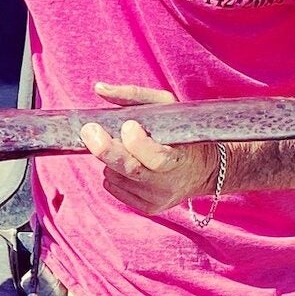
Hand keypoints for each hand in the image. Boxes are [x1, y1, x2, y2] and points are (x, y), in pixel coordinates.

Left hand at [78, 82, 216, 214]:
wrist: (205, 169)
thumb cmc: (183, 131)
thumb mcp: (167, 107)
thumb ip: (133, 95)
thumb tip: (99, 88)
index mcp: (181, 158)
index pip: (156, 158)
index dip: (138, 143)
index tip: (128, 126)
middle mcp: (169, 183)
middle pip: (129, 169)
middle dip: (106, 149)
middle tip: (89, 130)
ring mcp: (157, 198)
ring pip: (116, 176)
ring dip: (112, 158)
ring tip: (125, 147)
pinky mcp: (147, 207)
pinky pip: (114, 187)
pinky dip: (113, 172)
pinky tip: (127, 162)